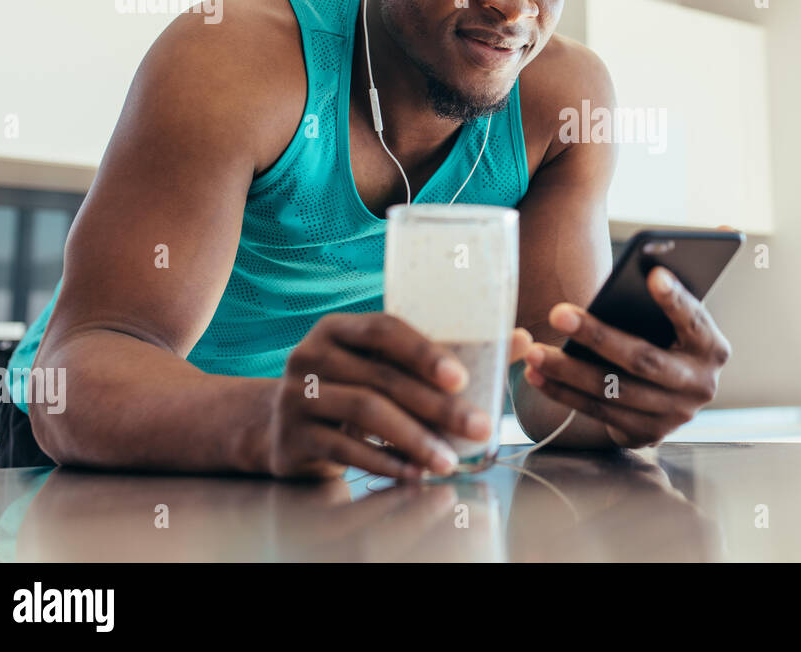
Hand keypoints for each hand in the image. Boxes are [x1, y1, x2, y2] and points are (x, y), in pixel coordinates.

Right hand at [266, 312, 532, 478]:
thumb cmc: (352, 385)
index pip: (384, 329)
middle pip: (383, 378)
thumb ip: (451, 353)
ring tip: (449, 460)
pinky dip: (386, 463)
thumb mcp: (386, 363)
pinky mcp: (293, 438)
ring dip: (414, 439)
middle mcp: (312, 355)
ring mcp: (297, 397)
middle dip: (437, 407)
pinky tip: (416, 472)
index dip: (424, 352)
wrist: (278, 425)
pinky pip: (346, 450)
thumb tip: (522, 340)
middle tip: (479, 427)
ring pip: (366, 414)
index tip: (461, 378)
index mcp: (339, 328)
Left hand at [521, 264, 731, 448]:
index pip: (694, 318)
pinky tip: (537, 374)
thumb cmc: (667, 338)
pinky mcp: (647, 434)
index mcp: (712, 347)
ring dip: (568, 370)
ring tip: (533, 350)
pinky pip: (598, 412)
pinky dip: (563, 394)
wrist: (669, 397)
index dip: (674, 299)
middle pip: (642, 359)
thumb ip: (689, 276)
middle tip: (557, 312)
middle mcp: (699, 385)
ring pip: (613, 390)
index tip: (653, 273)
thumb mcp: (681, 314)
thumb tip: (725, 227)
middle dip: (596, 335)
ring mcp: (674, 415)